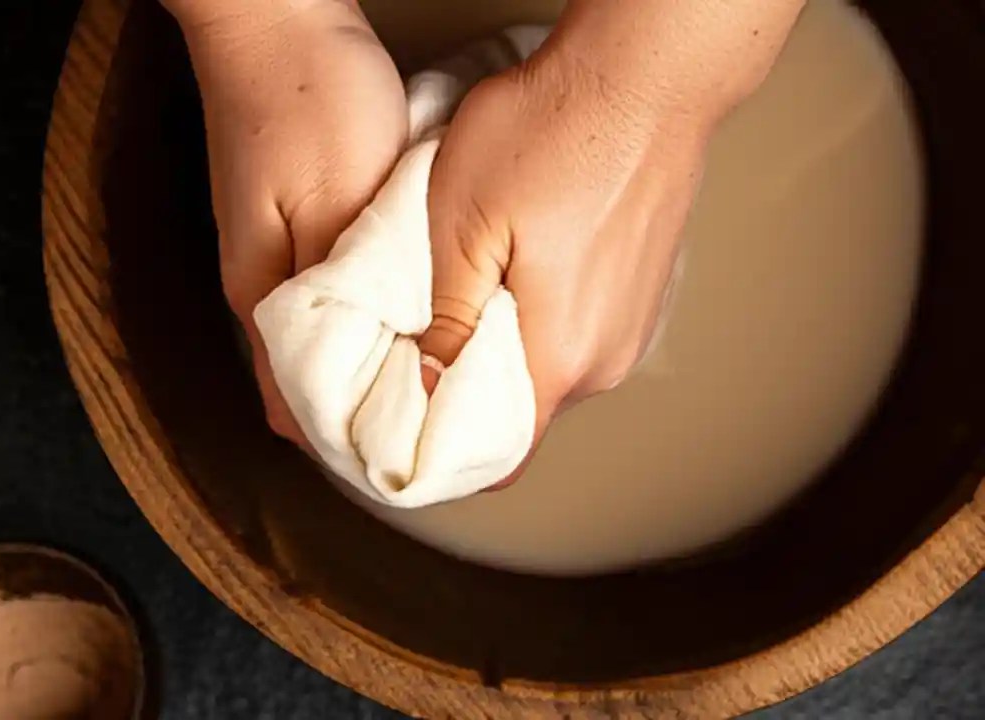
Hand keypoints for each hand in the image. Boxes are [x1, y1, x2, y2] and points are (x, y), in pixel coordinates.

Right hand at [166, 0, 406, 445]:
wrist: (275, 16)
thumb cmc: (304, 100)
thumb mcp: (334, 210)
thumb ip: (344, 304)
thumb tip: (345, 393)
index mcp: (265, 299)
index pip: (302, 412)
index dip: (361, 444)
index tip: (426, 454)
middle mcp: (264, 289)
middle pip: (320, 381)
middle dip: (380, 407)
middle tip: (454, 415)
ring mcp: (276, 255)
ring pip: (333, 339)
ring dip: (382, 360)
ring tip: (447, 369)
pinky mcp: (296, 223)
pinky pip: (340, 294)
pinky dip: (380, 312)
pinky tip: (419, 304)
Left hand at [418, 0, 803, 488]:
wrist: (646, 72)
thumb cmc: (554, 132)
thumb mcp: (463, 226)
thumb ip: (445, 321)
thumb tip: (427, 388)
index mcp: (561, 358)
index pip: (498, 458)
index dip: (441, 452)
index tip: (397, 422)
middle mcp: (608, 358)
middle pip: (518, 414)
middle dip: (461, 391)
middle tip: (412, 340)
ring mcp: (632, 325)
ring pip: (546, 369)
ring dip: (496, 347)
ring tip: (461, 289)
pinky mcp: (640, 290)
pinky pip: (575, 330)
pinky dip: (534, 317)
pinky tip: (510, 265)